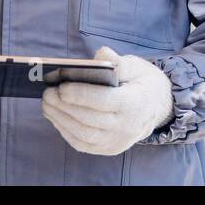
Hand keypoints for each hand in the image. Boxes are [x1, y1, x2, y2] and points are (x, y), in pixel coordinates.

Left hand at [41, 47, 174, 155]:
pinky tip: (56, 117)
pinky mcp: (109, 149)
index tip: (61, 87)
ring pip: (83, 135)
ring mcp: (118, 141)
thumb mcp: (137, 66)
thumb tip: (100, 56)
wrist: (158, 108)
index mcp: (135, 103)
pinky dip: (66, 131)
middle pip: (89, 119)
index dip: (81, 95)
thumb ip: (118, 62)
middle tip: (47, 93)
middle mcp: (127, 126)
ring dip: (61, 120)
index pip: (104, 101)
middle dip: (64, 106)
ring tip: (47, 104)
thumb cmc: (143, 83)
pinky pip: (83, 144)